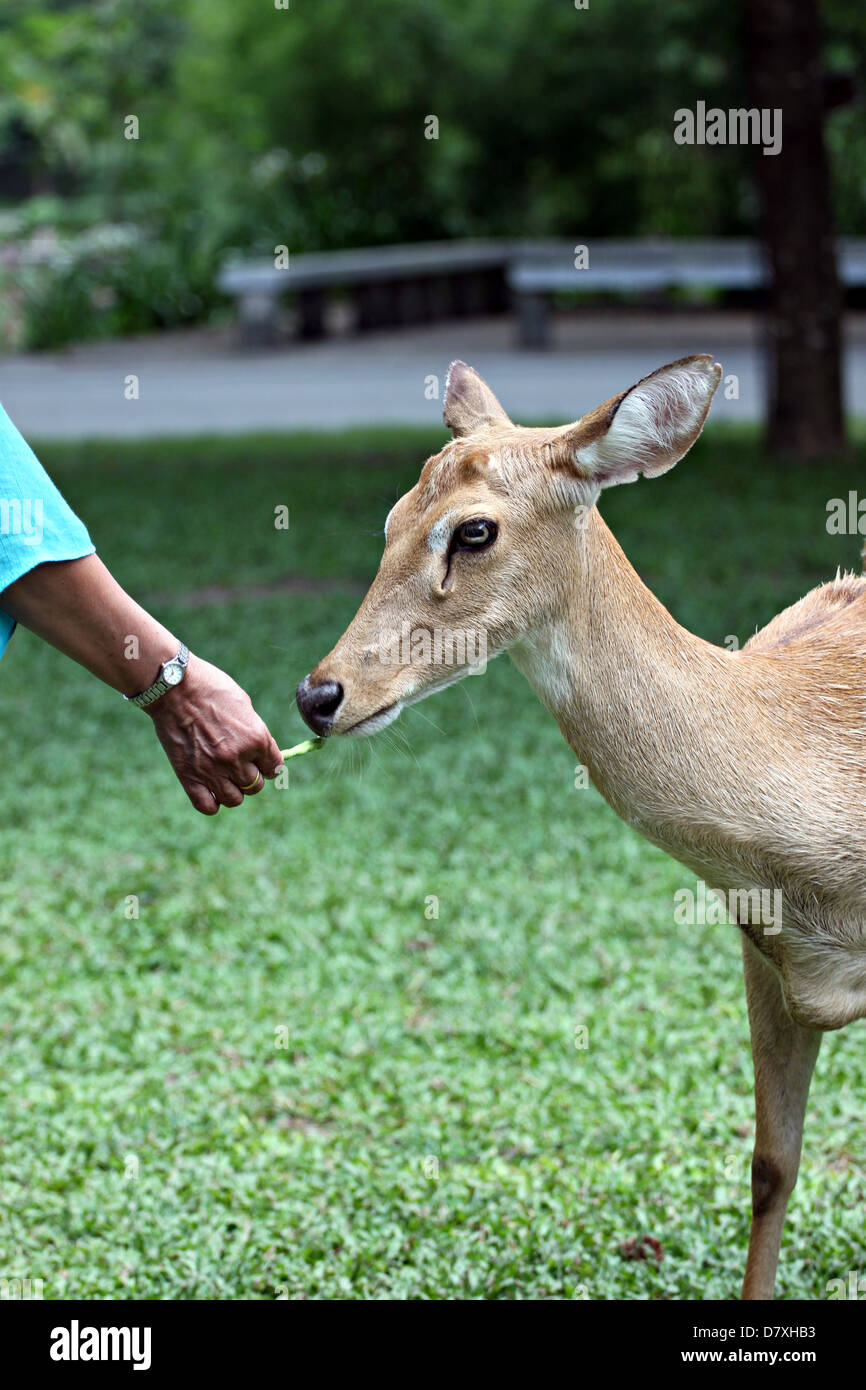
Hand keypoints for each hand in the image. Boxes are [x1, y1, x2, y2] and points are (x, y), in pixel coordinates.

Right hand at [147, 654, 283, 813]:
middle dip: (251, 776)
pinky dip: (212, 802)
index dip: (268, 765)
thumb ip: (255, 733)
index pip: (274, 768)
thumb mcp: (244, 705)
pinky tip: (210, 789)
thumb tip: (261, 752)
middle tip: (238, 765)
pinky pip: (208, 807)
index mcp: (256, 738)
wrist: (173, 687)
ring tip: (224, 777)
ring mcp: (213, 770)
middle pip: (256, 786)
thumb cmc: (210, 688)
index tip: (260, 761)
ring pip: (235, 799)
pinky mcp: (189, 777)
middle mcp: (237, 758)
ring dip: (233, 790)